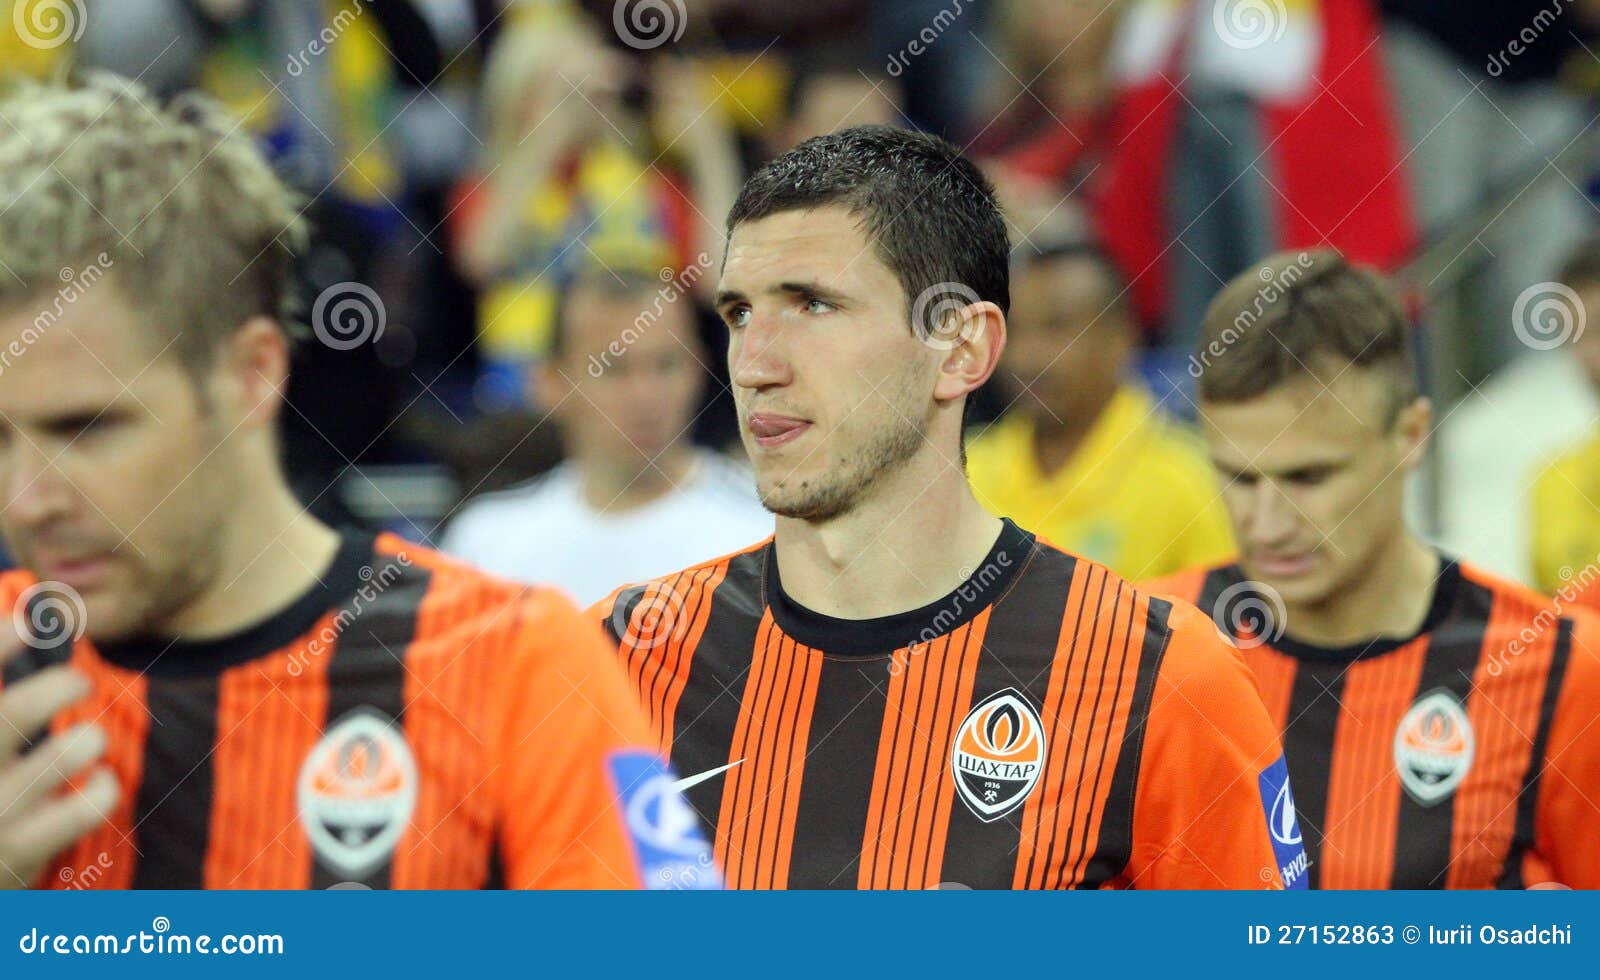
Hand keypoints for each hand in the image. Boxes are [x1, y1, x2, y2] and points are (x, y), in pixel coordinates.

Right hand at [0, 643, 115, 888]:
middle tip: (78, 683)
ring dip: (87, 739)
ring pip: (64, 755)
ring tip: (88, 742)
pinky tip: (98, 785)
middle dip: (58, 686)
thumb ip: (2, 707)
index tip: (30, 619)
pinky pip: (87, 807)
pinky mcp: (17, 853)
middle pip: (15, 711)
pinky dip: (103, 789)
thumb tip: (21, 622)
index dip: (0, 644)